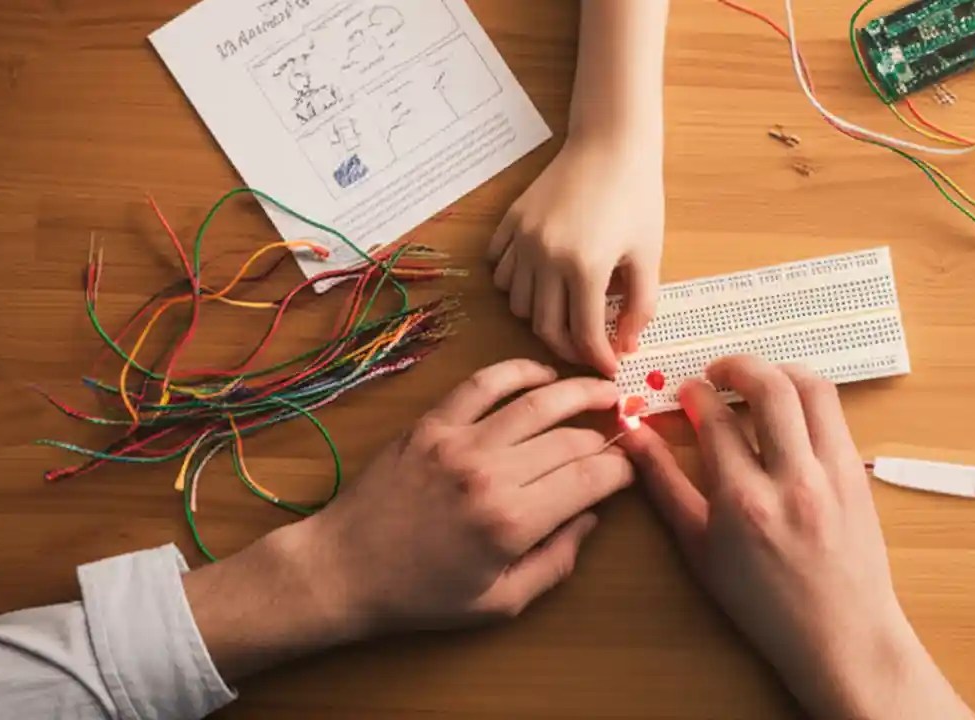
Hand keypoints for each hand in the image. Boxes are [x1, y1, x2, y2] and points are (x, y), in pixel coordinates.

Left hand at [186, 360, 633, 679]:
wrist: (344, 569)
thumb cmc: (421, 595)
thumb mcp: (499, 603)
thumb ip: (555, 564)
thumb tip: (590, 521)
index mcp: (513, 523)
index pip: (592, 477)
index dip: (623, 468)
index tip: (631, 467)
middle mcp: (492, 473)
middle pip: (571, 437)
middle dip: (605, 433)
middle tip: (621, 432)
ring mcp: (459, 441)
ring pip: (537, 401)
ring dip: (578, 390)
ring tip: (603, 389)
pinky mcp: (431, 424)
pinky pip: (483, 383)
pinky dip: (518, 371)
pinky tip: (542, 374)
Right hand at [488, 133, 663, 374]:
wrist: (611, 143)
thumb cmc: (638, 197)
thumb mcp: (649, 255)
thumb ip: (640, 307)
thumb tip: (625, 347)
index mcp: (585, 267)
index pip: (583, 333)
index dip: (596, 359)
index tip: (607, 369)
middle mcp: (546, 256)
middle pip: (544, 326)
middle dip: (567, 348)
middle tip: (586, 350)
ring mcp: (523, 238)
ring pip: (516, 302)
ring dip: (538, 317)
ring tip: (562, 313)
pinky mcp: (511, 221)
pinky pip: (498, 268)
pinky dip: (513, 284)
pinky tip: (537, 282)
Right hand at [624, 357, 974, 718]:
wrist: (840, 635)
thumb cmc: (761, 602)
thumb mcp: (699, 549)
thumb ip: (665, 485)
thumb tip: (634, 436)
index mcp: (743, 501)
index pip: (714, 420)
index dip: (693, 395)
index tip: (684, 393)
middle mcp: (792, 479)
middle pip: (769, 387)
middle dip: (736, 365)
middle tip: (716, 373)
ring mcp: (832, 473)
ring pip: (812, 388)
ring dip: (778, 370)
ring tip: (755, 380)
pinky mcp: (857, 473)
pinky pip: (833, 414)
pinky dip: (806, 397)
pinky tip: (787, 409)